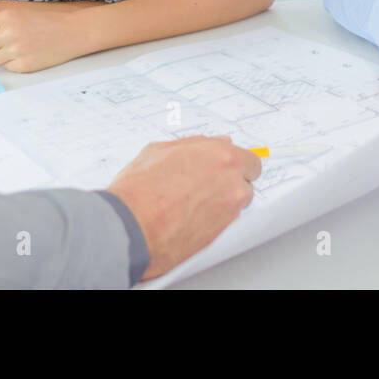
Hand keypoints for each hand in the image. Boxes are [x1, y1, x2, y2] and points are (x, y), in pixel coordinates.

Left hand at [0, 2, 88, 71]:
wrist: (72, 32)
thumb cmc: (47, 21)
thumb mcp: (21, 13)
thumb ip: (0, 23)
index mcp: (6, 18)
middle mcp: (9, 33)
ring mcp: (17, 50)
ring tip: (16, 48)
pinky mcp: (25, 64)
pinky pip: (8, 68)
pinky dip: (13, 63)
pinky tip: (27, 54)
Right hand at [107, 136, 261, 280]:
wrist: (128, 228)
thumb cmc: (139, 189)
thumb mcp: (160, 150)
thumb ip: (195, 145)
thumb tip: (215, 142)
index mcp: (222, 158)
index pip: (251, 161)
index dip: (234, 164)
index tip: (223, 167)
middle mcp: (232, 185)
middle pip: (246, 183)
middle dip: (230, 182)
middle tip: (201, 184)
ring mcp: (228, 214)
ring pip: (236, 205)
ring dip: (221, 202)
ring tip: (188, 202)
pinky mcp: (219, 237)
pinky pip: (223, 223)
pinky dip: (211, 220)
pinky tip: (186, 216)